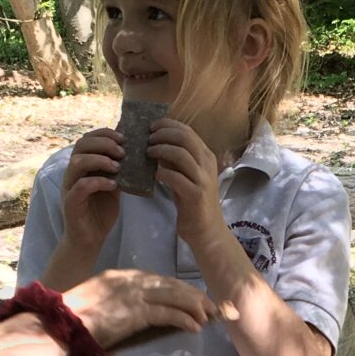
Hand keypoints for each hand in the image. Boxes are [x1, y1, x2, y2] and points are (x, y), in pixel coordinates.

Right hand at [60, 129, 123, 258]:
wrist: (89, 241)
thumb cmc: (101, 214)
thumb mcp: (113, 188)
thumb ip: (118, 172)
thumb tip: (134, 155)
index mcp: (82, 167)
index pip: (87, 140)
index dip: (104, 134)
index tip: (123, 137)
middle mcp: (72, 173)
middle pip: (80, 145)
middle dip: (103, 144)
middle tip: (122, 151)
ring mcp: (69, 187)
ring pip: (77, 162)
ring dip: (99, 160)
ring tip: (118, 167)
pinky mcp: (70, 202)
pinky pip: (80, 186)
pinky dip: (97, 182)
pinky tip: (113, 184)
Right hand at [65, 268, 216, 348]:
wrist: (58, 325)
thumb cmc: (71, 322)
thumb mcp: (95, 306)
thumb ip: (113, 310)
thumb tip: (125, 331)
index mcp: (118, 276)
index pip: (156, 280)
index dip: (176, 288)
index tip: (191, 296)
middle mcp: (128, 280)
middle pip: (169, 284)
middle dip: (192, 294)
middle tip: (210, 305)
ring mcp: (132, 294)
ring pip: (173, 296)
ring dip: (194, 306)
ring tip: (209, 315)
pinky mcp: (135, 312)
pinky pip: (167, 314)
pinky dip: (184, 319)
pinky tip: (195, 327)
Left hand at [147, 118, 231, 249]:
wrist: (206, 230)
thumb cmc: (193, 202)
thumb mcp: (185, 176)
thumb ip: (175, 161)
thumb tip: (157, 144)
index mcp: (206, 156)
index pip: (188, 131)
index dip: (168, 125)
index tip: (152, 127)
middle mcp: (207, 164)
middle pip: (185, 137)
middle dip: (163, 134)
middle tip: (148, 138)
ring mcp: (203, 179)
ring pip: (181, 154)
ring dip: (161, 150)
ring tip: (148, 153)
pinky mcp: (196, 195)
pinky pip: (176, 177)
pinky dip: (162, 173)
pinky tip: (154, 175)